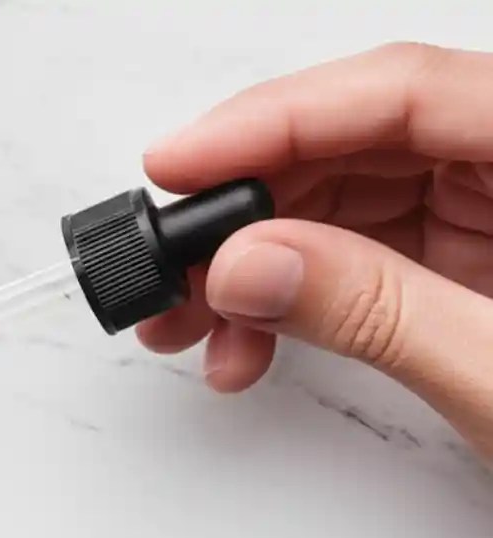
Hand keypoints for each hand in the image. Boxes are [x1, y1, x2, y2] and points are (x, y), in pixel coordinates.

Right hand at [138, 42, 492, 459]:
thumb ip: (378, 311)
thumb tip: (251, 261)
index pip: (407, 95)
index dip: (278, 118)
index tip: (181, 162)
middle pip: (362, 143)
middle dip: (247, 207)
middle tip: (172, 265)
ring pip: (347, 199)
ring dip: (254, 261)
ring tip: (192, 325)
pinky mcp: (474, 266)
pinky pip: (360, 253)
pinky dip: (290, 297)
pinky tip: (249, 345)